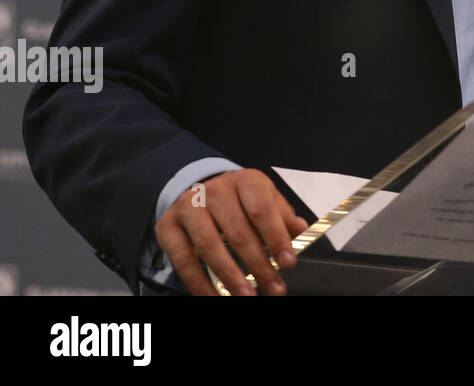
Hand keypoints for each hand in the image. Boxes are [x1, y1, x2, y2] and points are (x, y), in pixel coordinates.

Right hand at [154, 168, 308, 295]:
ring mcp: (188, 207)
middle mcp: (215, 190)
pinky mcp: (167, 227)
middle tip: (273, 288)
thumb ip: (283, 216)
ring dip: (230, 277)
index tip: (289, 262)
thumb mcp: (265, 199)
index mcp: (245, 181)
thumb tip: (301, 231)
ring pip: (209, 247)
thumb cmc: (240, 200)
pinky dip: (200, 283)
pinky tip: (216, 297)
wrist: (200, 189)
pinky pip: (183, 260)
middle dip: (258, 265)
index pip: (262, 210)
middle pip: (238, 232)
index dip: (276, 238)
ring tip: (247, 296)